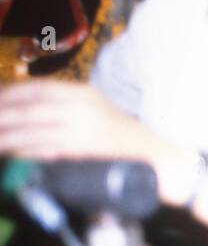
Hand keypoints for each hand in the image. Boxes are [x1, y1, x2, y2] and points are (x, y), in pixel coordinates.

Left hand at [0, 80, 189, 203]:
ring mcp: (81, 128)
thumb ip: (68, 109)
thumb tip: (28, 112)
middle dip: (2, 114)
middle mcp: (81, 106)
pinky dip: (23, 151)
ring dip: (5, 137)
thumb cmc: (123, 137)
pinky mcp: (81, 150)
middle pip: (28, 108)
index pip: (38, 88)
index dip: (10, 93)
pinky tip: (11, 153)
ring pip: (31, 129)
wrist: (154, 157)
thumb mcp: (97, 112)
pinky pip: (43, 149)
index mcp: (84, 94)